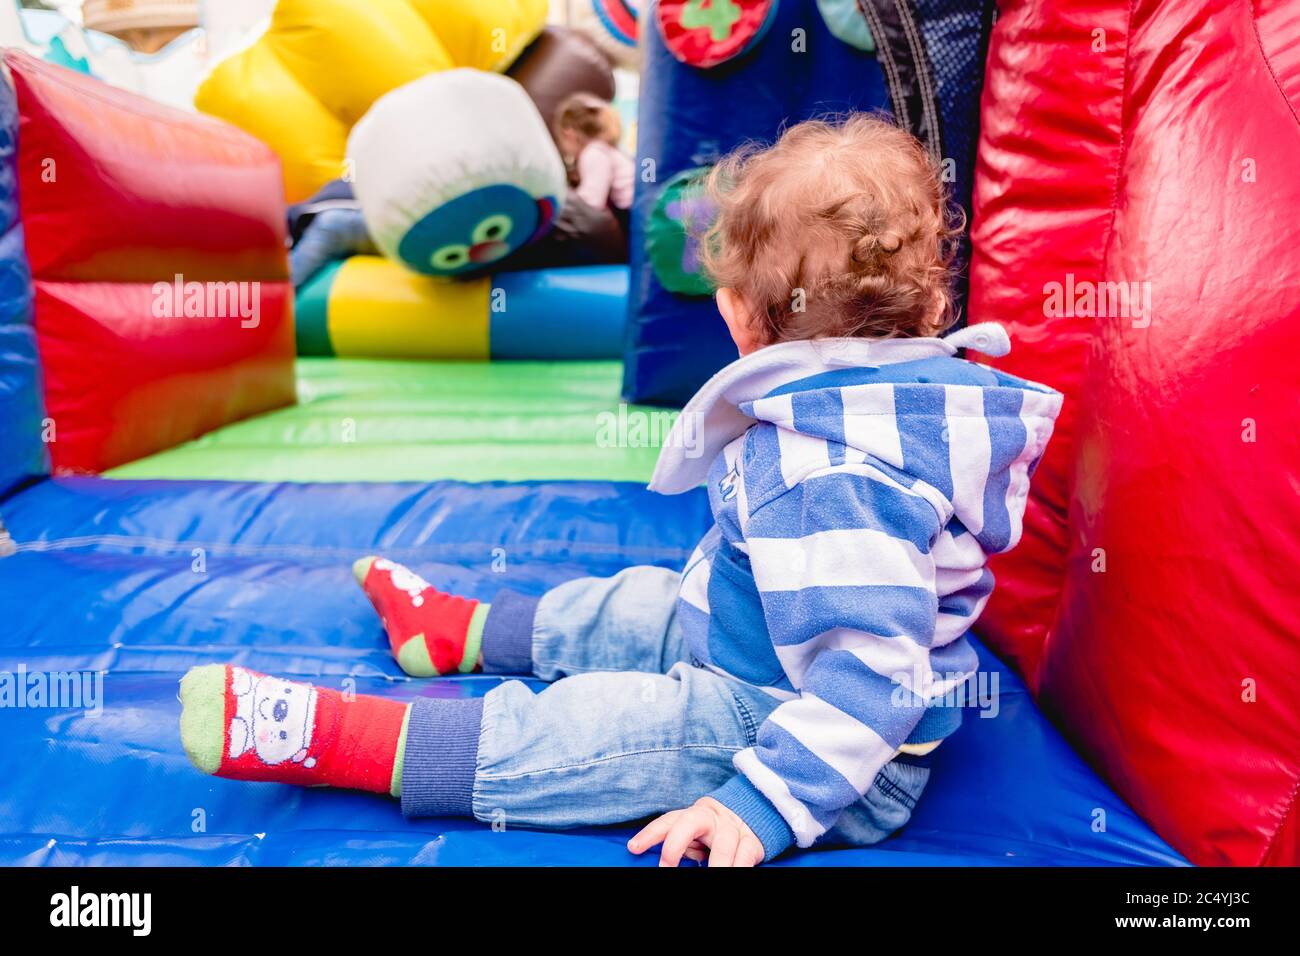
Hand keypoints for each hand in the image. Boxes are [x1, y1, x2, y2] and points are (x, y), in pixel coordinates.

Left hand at [627, 796, 764, 866]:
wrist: (753, 813)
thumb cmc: (714, 831)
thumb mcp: (696, 834)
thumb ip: (683, 843)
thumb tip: (670, 860)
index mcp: (693, 815)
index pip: (668, 821)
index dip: (650, 834)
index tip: (634, 848)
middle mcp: (711, 818)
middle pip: (688, 823)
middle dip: (674, 845)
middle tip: (665, 868)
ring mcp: (732, 829)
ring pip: (722, 844)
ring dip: (716, 865)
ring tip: (711, 874)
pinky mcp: (751, 841)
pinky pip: (744, 856)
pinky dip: (737, 868)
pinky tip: (730, 873)